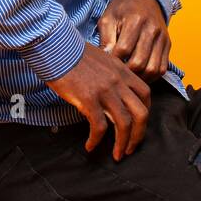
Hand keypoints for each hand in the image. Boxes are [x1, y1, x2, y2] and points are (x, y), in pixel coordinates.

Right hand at [46, 41, 151, 160]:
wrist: (55, 45)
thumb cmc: (72, 52)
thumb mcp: (100, 59)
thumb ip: (110, 75)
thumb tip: (109, 92)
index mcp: (122, 71)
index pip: (145, 94)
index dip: (145, 112)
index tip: (138, 124)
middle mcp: (118, 81)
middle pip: (141, 113)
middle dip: (139, 136)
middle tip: (130, 148)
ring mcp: (105, 90)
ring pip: (124, 123)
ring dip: (122, 143)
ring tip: (116, 154)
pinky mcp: (89, 98)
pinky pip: (99, 126)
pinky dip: (96, 139)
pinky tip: (90, 146)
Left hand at [97, 0, 170, 83]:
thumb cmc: (122, 9)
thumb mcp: (108, 18)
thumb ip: (106, 38)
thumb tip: (105, 58)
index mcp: (135, 20)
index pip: (124, 49)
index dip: (113, 60)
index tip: (107, 63)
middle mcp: (152, 29)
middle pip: (139, 62)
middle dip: (126, 72)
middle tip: (116, 72)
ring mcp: (162, 38)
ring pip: (153, 69)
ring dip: (139, 77)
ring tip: (128, 76)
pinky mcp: (168, 44)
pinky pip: (162, 68)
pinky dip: (151, 76)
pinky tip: (140, 74)